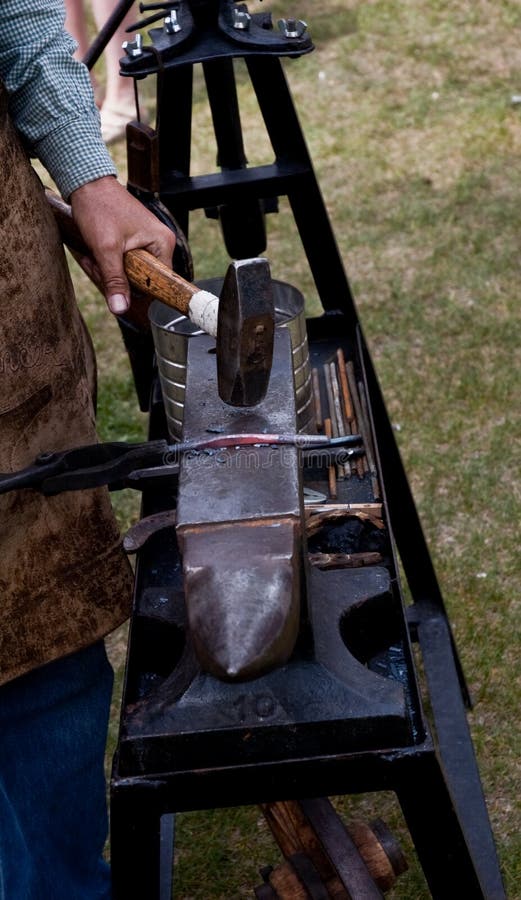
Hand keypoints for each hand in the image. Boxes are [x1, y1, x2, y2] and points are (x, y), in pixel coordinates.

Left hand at [70, 175, 175, 314]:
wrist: (86, 183)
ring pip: (129, 273)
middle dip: (115, 278)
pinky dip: (107, 262)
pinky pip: (123, 263)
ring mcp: (147, 242)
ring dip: (107, 270)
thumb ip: (115, 280)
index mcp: (163, 244)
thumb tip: (120, 309)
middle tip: (98, 263)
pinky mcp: (135, 241)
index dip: (133, 288)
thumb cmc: (99, 208)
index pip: (156, 284)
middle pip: (141, 280)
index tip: (113, 279)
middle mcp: (160, 243)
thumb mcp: (106, 249)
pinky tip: (95, 253)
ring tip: (93, 255)